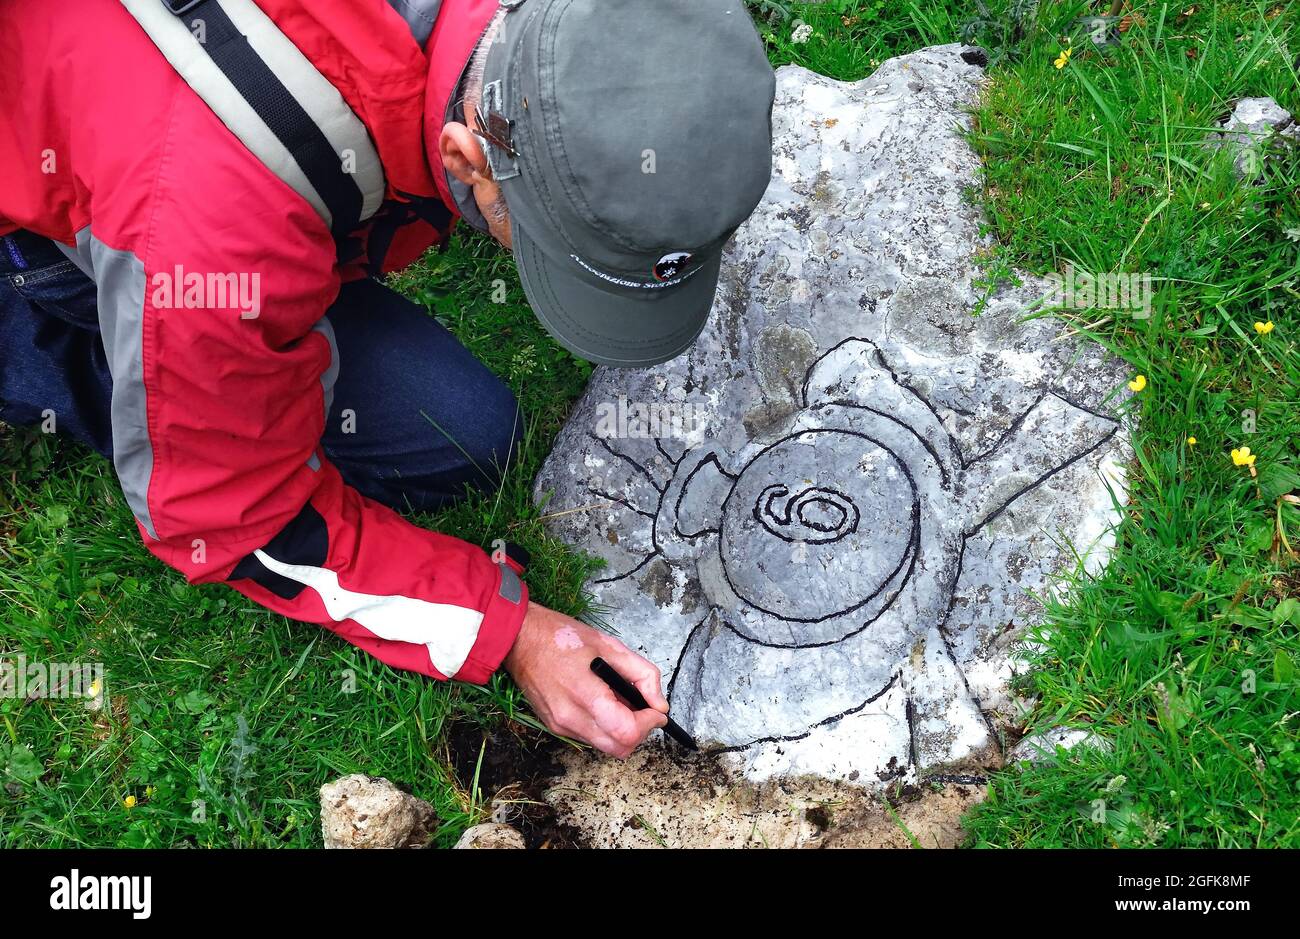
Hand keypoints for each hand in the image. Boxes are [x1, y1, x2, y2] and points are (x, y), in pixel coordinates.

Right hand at [502, 602, 667, 757]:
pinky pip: (589, 737)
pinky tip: (602, 702)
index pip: (627, 732)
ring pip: (604, 746)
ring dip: (621, 730)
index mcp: (585, 696)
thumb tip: (659, 704)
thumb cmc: (561, 637)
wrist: (519, 638)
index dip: (649, 724)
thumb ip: (643, 675)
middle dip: (639, 732)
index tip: (656, 711)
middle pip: (618, 749)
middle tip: (643, 709)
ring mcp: (560, 725)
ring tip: (620, 700)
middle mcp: (570, 719)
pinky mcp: (554, 725)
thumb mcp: (611, 646)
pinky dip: (604, 726)